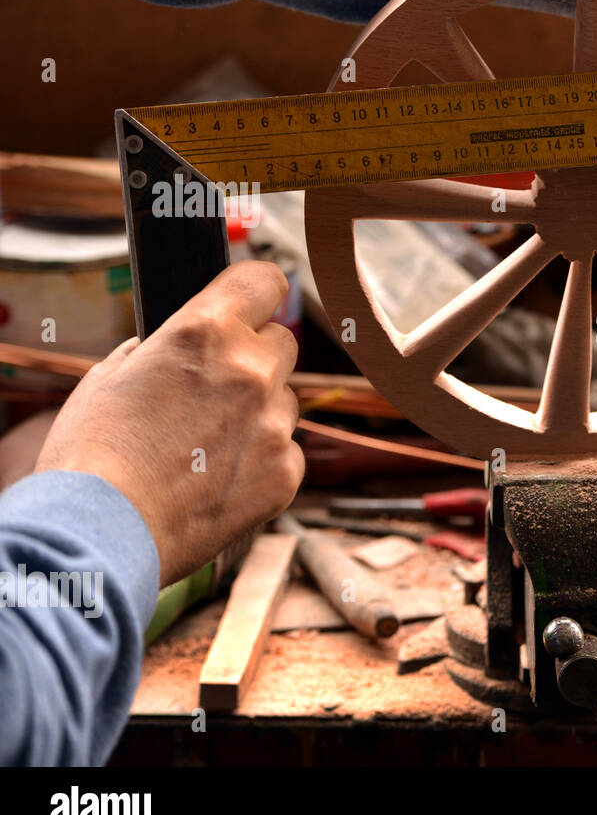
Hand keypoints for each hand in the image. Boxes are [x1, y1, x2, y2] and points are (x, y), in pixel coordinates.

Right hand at [35, 262, 303, 585]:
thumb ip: (165, 348)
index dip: (257, 292)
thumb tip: (188, 342)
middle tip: (216, 389)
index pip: (263, 281)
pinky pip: (286, 452)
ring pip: (284, 401)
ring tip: (204, 448)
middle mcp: (251, 371)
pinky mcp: (286, 473)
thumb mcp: (112, 375)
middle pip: (282, 343)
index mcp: (204, 332)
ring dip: (258, 414)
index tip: (253, 303)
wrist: (101, 533)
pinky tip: (216, 482)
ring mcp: (275, 424)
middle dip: (256, 358)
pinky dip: (261, 462)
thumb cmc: (92, 453)